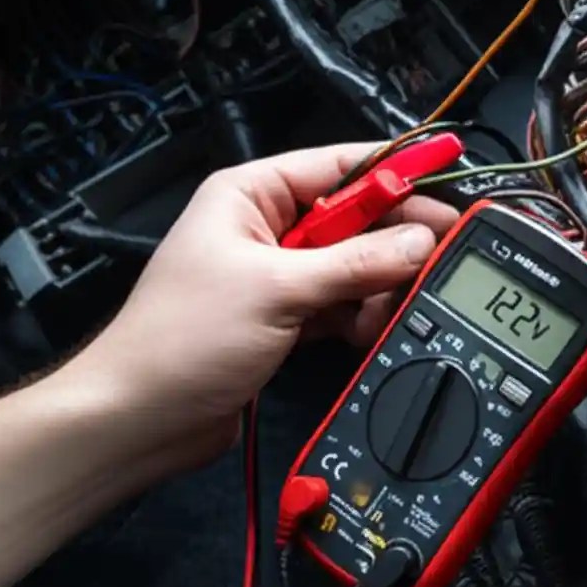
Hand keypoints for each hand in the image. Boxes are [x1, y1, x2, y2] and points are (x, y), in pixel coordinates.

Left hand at [65, 144, 458, 463]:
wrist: (141, 420)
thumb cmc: (181, 341)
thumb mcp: (279, 290)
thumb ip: (356, 264)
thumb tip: (420, 240)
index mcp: (250, 195)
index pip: (338, 166)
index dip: (396, 174)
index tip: (446, 183)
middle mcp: (266, 228)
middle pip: (354, 218)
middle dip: (393, 240)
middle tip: (439, 255)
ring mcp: (277, 275)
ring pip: (353, 265)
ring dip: (377, 286)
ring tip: (392, 306)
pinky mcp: (285, 318)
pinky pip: (341, 303)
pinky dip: (359, 315)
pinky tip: (369, 329)